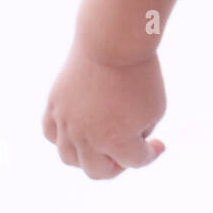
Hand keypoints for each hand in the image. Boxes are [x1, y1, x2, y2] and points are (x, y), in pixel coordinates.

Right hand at [42, 44, 166, 178]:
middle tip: (126, 153)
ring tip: (102, 145)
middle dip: (116, 166)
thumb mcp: (156, 108)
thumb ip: (140, 134)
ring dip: (87, 158)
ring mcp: (65, 123)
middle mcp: (86, 139)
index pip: (135, 162)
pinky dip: (63, 138)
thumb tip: (125, 144)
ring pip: (69, 158)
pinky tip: (78, 130)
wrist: (113, 41)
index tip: (160, 143)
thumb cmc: (141, 73)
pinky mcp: (54, 106)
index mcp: (115, 142)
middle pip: (97, 171)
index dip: (152, 153)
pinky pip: (51, 134)